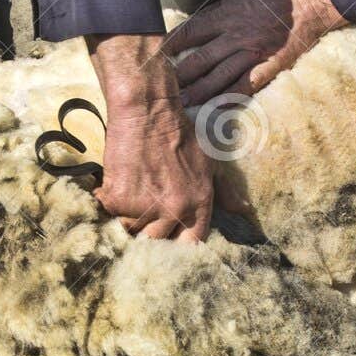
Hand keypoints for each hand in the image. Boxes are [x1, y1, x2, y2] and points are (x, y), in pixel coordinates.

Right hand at [85, 33, 212, 241]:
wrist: (147, 111)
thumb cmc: (180, 133)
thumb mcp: (210, 161)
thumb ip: (226, 190)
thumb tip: (245, 211)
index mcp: (199, 203)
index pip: (190, 245)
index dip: (178, 244)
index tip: (168, 240)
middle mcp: (174, 209)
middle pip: (157, 243)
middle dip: (149, 232)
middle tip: (144, 211)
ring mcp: (145, 206)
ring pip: (132, 230)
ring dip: (128, 216)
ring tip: (133, 190)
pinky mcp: (119, 199)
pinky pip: (112, 215)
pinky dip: (111, 202)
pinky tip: (119, 183)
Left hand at [166, 0, 344, 106]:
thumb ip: (218, 11)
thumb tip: (195, 25)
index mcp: (226, 15)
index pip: (189, 33)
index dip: (171, 47)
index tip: (155, 58)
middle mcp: (235, 36)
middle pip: (199, 60)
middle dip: (178, 76)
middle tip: (160, 89)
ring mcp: (253, 53)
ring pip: (219, 77)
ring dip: (198, 92)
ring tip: (182, 103)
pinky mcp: (270, 66)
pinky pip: (246, 86)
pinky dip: (230, 98)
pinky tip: (216, 108)